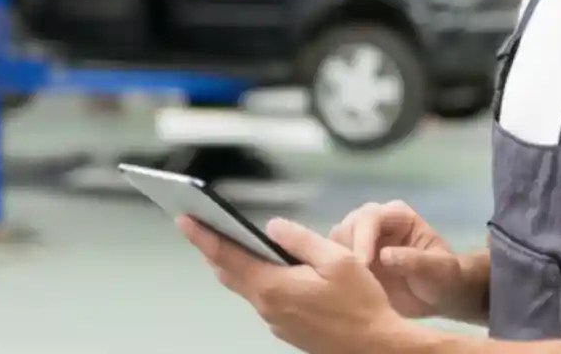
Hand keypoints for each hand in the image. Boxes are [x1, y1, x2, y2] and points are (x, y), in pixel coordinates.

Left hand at [177, 214, 420, 353]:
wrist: (375, 347)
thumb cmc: (361, 304)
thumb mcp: (337, 260)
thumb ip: (301, 240)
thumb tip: (273, 227)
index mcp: (274, 286)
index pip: (228, 256)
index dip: (204, 236)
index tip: (185, 220)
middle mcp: (267, 306)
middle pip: (230, 273)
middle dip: (213, 249)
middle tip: (201, 226)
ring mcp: (275, 321)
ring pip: (246, 287)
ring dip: (235, 265)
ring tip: (229, 242)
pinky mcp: (286, 328)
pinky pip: (263, 299)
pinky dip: (257, 279)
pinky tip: (268, 268)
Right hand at [329, 200, 467, 319]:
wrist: (438, 298)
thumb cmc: (443, 278)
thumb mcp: (438, 269)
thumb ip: (416, 260)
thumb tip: (385, 255)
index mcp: (397, 215)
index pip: (371, 217)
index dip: (362, 239)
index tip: (361, 265)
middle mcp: (374, 222)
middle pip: (347, 226)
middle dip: (344, 251)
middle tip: (347, 278)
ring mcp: (360, 241)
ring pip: (334, 242)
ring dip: (334, 262)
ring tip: (342, 285)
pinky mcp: (350, 260)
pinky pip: (331, 261)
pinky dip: (331, 272)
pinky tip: (337, 289)